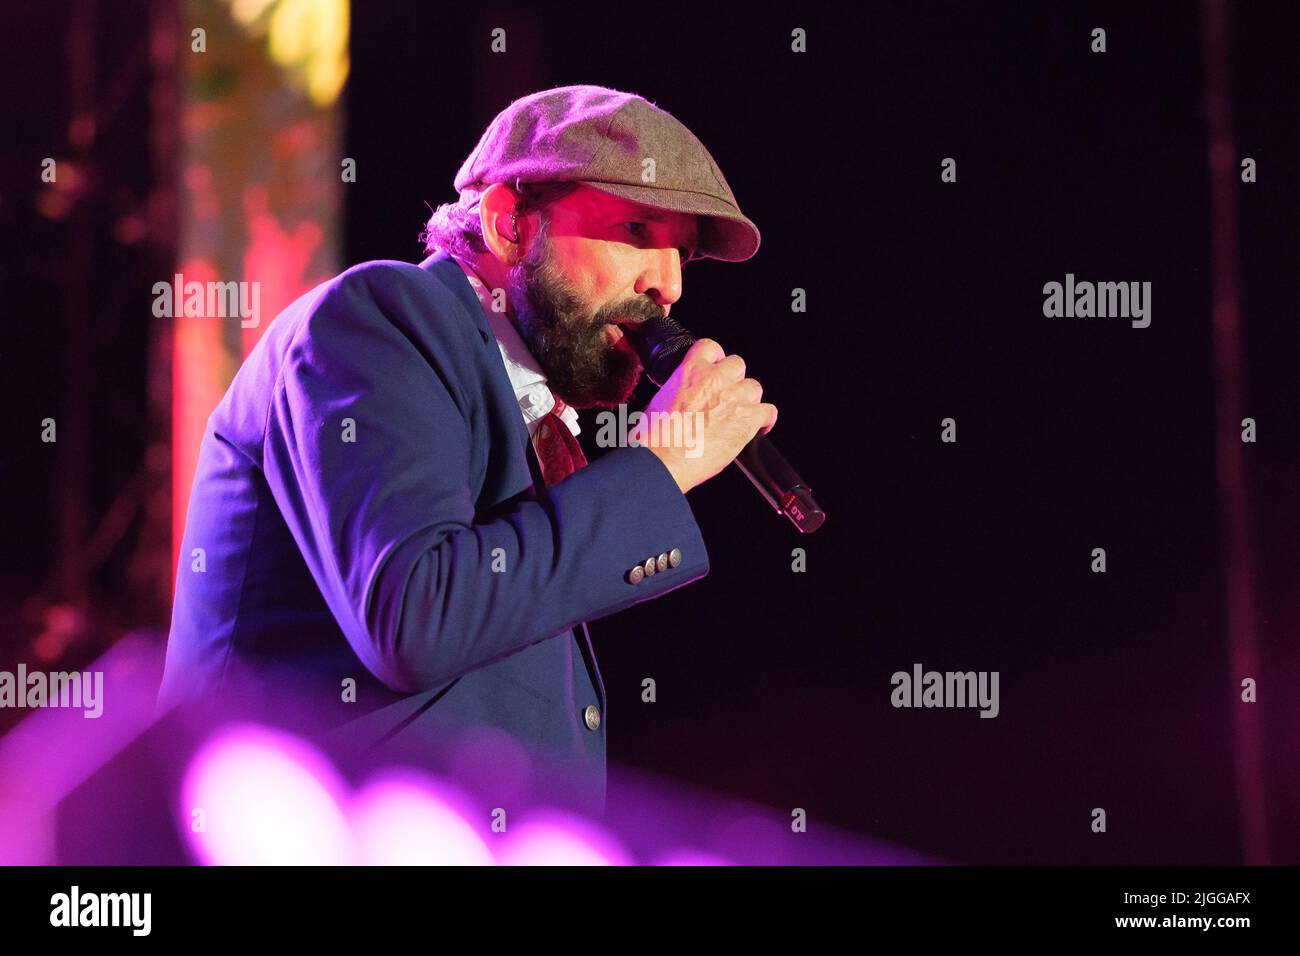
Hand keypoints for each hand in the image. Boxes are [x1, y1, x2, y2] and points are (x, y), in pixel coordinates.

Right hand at [631, 338, 777, 494]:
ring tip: (740, 413)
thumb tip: (683, 397)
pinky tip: (758, 428)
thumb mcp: (658, 401)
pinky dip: (765, 420)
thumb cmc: (655, 437)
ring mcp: (734, 399)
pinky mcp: (747, 421)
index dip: (715, 359)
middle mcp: (715, 379)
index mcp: (690, 371)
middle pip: (737, 365)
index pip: (710, 347)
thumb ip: (678, 391)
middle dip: (732, 379)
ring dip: (748, 398)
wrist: (663, 460)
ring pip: (754, 387)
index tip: (715, 368)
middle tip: (725, 396)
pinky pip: (769, 412)